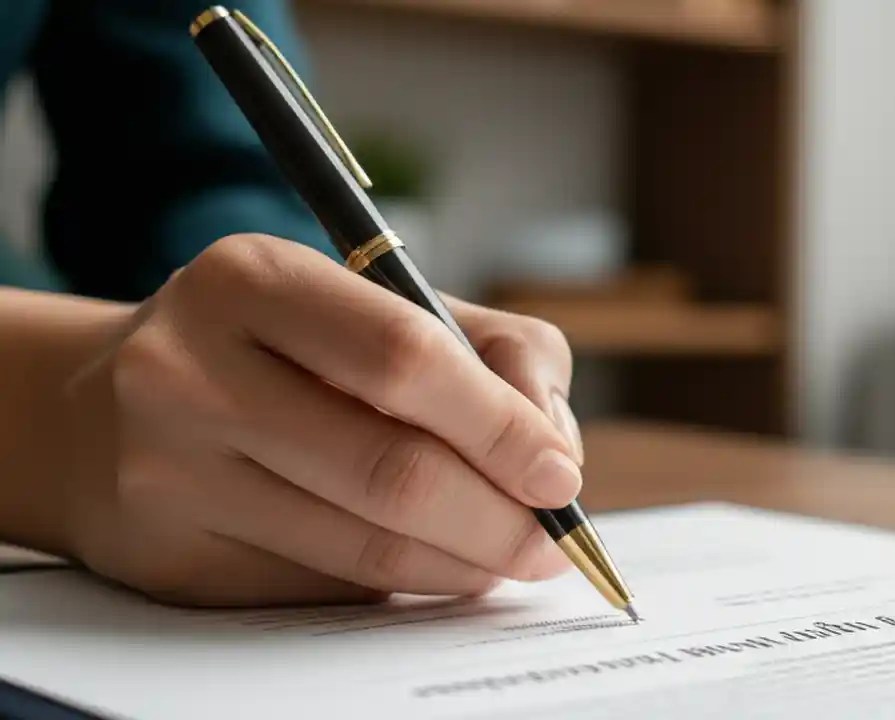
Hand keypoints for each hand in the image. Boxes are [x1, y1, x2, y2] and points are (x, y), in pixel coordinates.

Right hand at [59, 234, 583, 605]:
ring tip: (512, 556)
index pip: (404, 358)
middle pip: (389, 468)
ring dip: (465, 562)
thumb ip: (493, 350)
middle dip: (498, 517)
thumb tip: (554, 449)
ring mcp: (170, 472)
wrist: (101, 411)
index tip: (560, 476)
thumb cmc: (279, 348)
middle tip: (552, 541)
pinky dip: (406, 583)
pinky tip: (439, 565)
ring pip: (363, 545)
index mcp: (252, 279)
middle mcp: (190, 370)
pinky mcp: (175, 558)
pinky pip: (327, 587)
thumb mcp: (377, 302)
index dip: (500, 426)